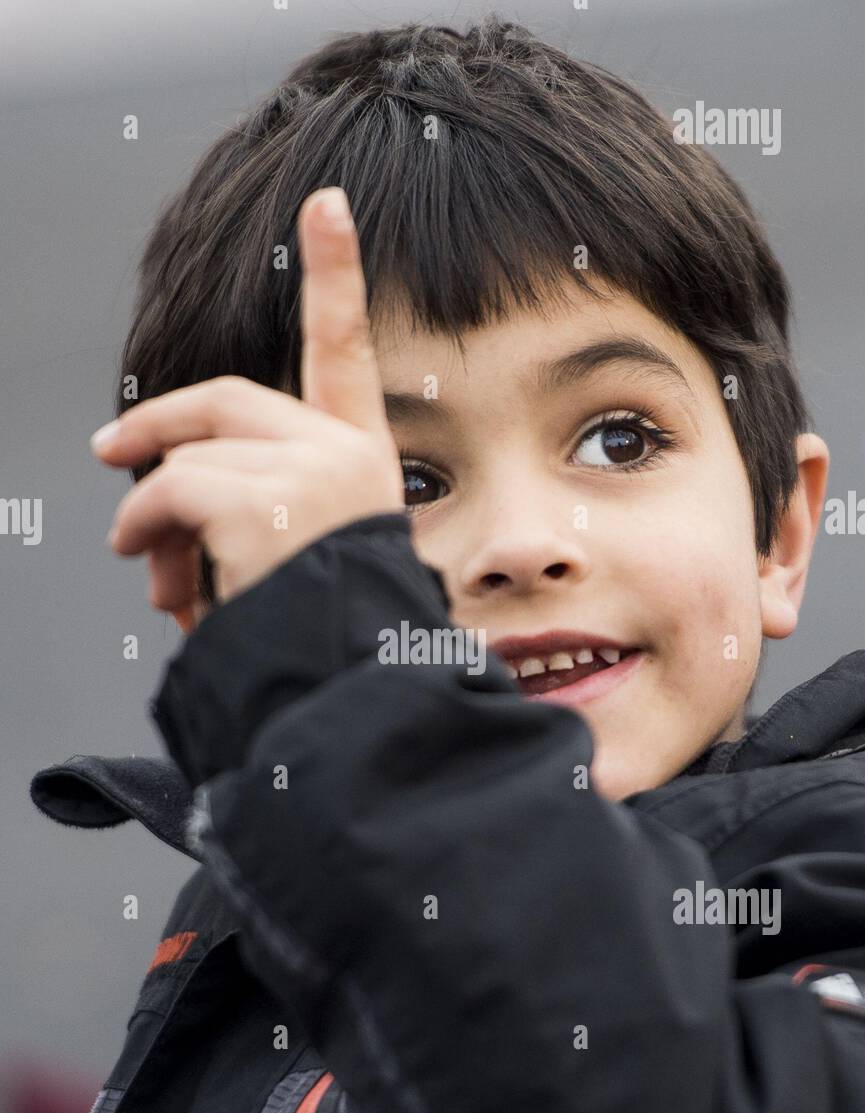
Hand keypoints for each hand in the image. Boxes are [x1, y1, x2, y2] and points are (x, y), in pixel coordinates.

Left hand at [93, 186, 404, 627]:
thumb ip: (243, 509)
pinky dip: (146, 529)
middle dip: (159, 425)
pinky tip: (151, 569)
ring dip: (155, 520)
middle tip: (106, 450)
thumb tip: (160, 513)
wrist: (354, 692)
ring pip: (193, 460)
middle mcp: (345, 456)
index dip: (336, 273)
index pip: (346, 350)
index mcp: (363, 463)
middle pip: (229, 401)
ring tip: (155, 575)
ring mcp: (312, 472)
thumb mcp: (293, 562)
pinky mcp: (270, 498)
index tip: (326, 205)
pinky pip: (174, 491)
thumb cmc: (323, 638)